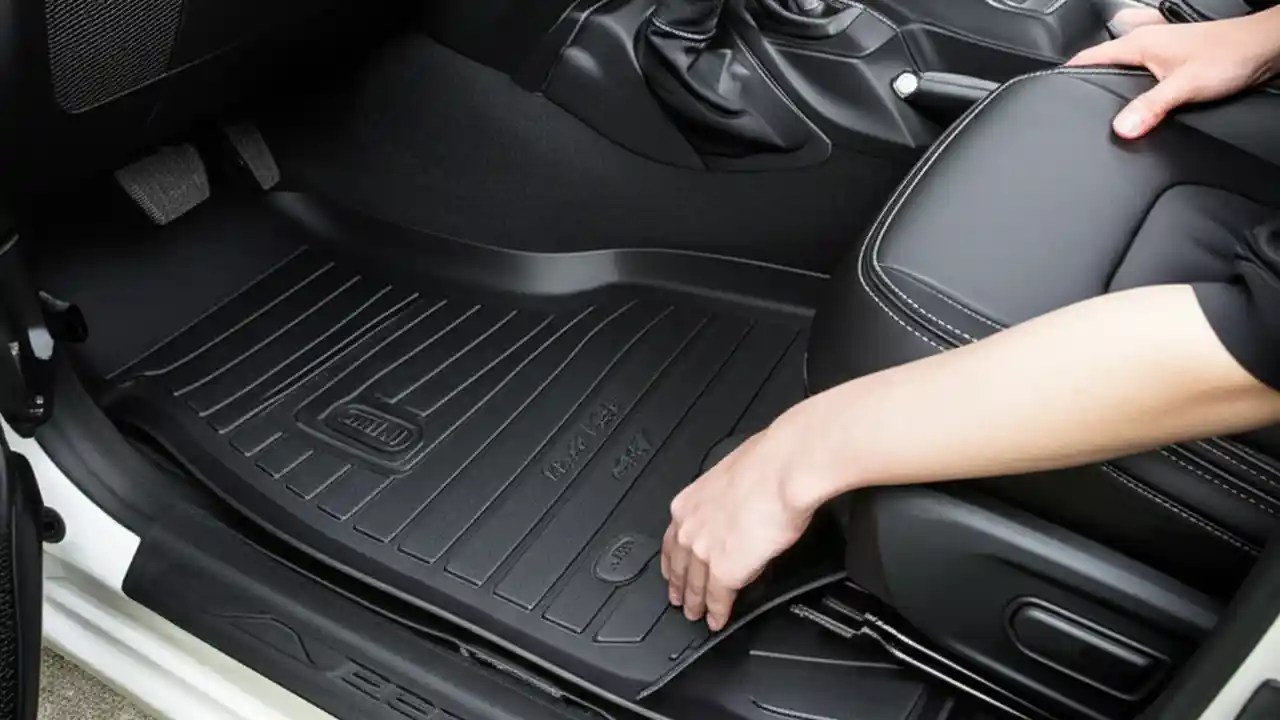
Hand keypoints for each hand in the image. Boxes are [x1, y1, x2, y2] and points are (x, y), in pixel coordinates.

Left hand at [660, 425, 820, 631]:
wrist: (784, 470)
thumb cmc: (767, 464)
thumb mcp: (730, 478)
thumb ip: (722, 500)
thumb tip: (733, 507)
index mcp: (688, 502)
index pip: (671, 540)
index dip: (670, 561)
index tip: (670, 571)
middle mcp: (689, 527)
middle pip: (678, 567)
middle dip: (678, 586)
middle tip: (678, 600)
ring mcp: (704, 551)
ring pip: (694, 586)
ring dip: (695, 603)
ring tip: (696, 616)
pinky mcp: (725, 571)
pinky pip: (718, 600)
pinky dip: (717, 614)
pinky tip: (717, 621)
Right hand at [1067, 9, 1279, 138]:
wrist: (1266, 49)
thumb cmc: (1231, 56)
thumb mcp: (1184, 87)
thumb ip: (1149, 108)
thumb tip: (1119, 129)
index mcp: (1139, 44)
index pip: (1089, 57)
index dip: (1067, 74)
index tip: (1049, 90)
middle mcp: (1146, 45)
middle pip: (1102, 66)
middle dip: (1087, 87)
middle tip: (1072, 111)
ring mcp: (1160, 54)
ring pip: (1123, 73)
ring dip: (1113, 92)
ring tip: (1101, 112)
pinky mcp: (1174, 65)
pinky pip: (1141, 80)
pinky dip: (1134, 94)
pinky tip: (1136, 110)